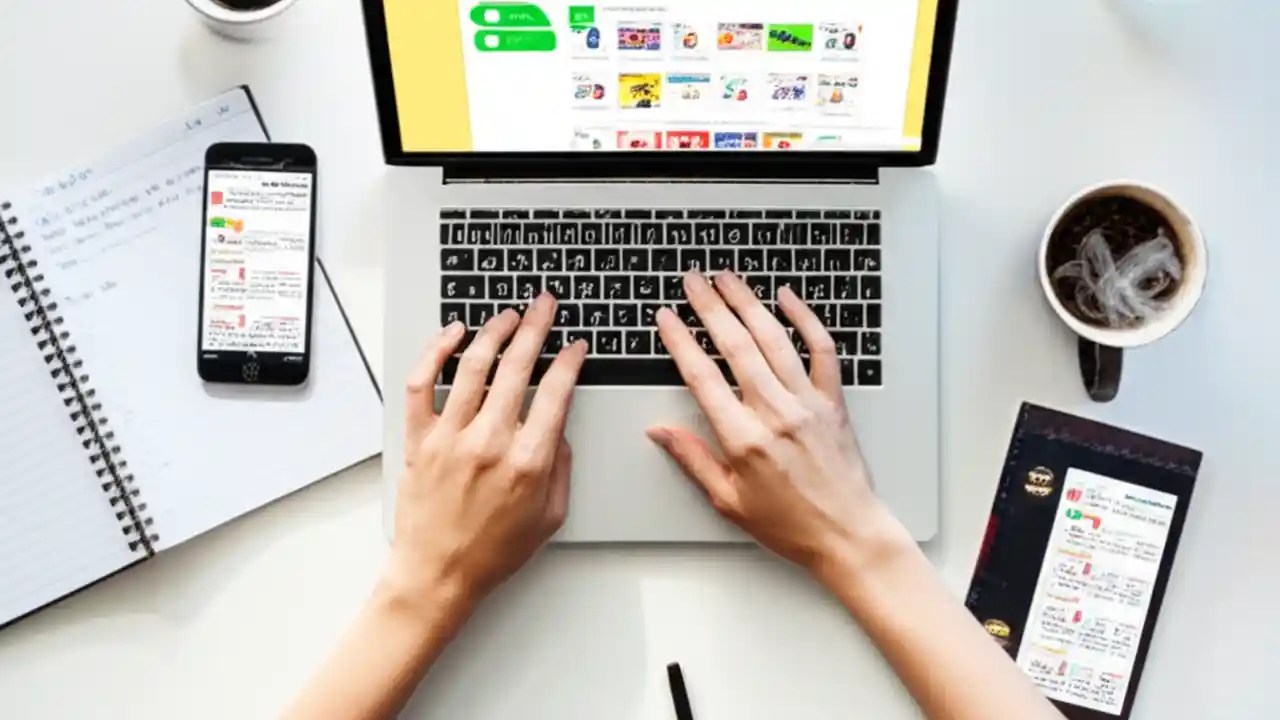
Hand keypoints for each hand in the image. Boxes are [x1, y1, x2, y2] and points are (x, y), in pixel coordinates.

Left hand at [389, 293, 586, 610]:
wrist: (437, 574)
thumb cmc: (492, 552)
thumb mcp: (551, 515)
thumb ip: (561, 466)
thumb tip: (558, 428)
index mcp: (528, 460)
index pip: (556, 391)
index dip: (570, 361)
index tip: (575, 346)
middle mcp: (489, 441)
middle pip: (518, 365)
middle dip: (536, 326)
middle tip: (544, 305)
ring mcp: (450, 436)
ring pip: (473, 365)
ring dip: (494, 331)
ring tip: (508, 314)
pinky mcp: (419, 439)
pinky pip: (422, 383)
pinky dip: (435, 352)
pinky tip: (452, 334)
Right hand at [648, 272, 910, 581]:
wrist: (848, 534)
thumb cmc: (791, 525)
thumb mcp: (728, 500)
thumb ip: (693, 459)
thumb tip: (660, 431)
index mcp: (744, 439)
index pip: (702, 376)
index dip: (680, 341)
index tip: (666, 318)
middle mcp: (776, 413)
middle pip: (736, 346)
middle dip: (710, 307)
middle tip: (692, 281)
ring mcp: (807, 402)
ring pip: (774, 339)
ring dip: (748, 303)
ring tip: (728, 279)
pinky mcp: (833, 400)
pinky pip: (821, 349)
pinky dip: (805, 319)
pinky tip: (788, 298)